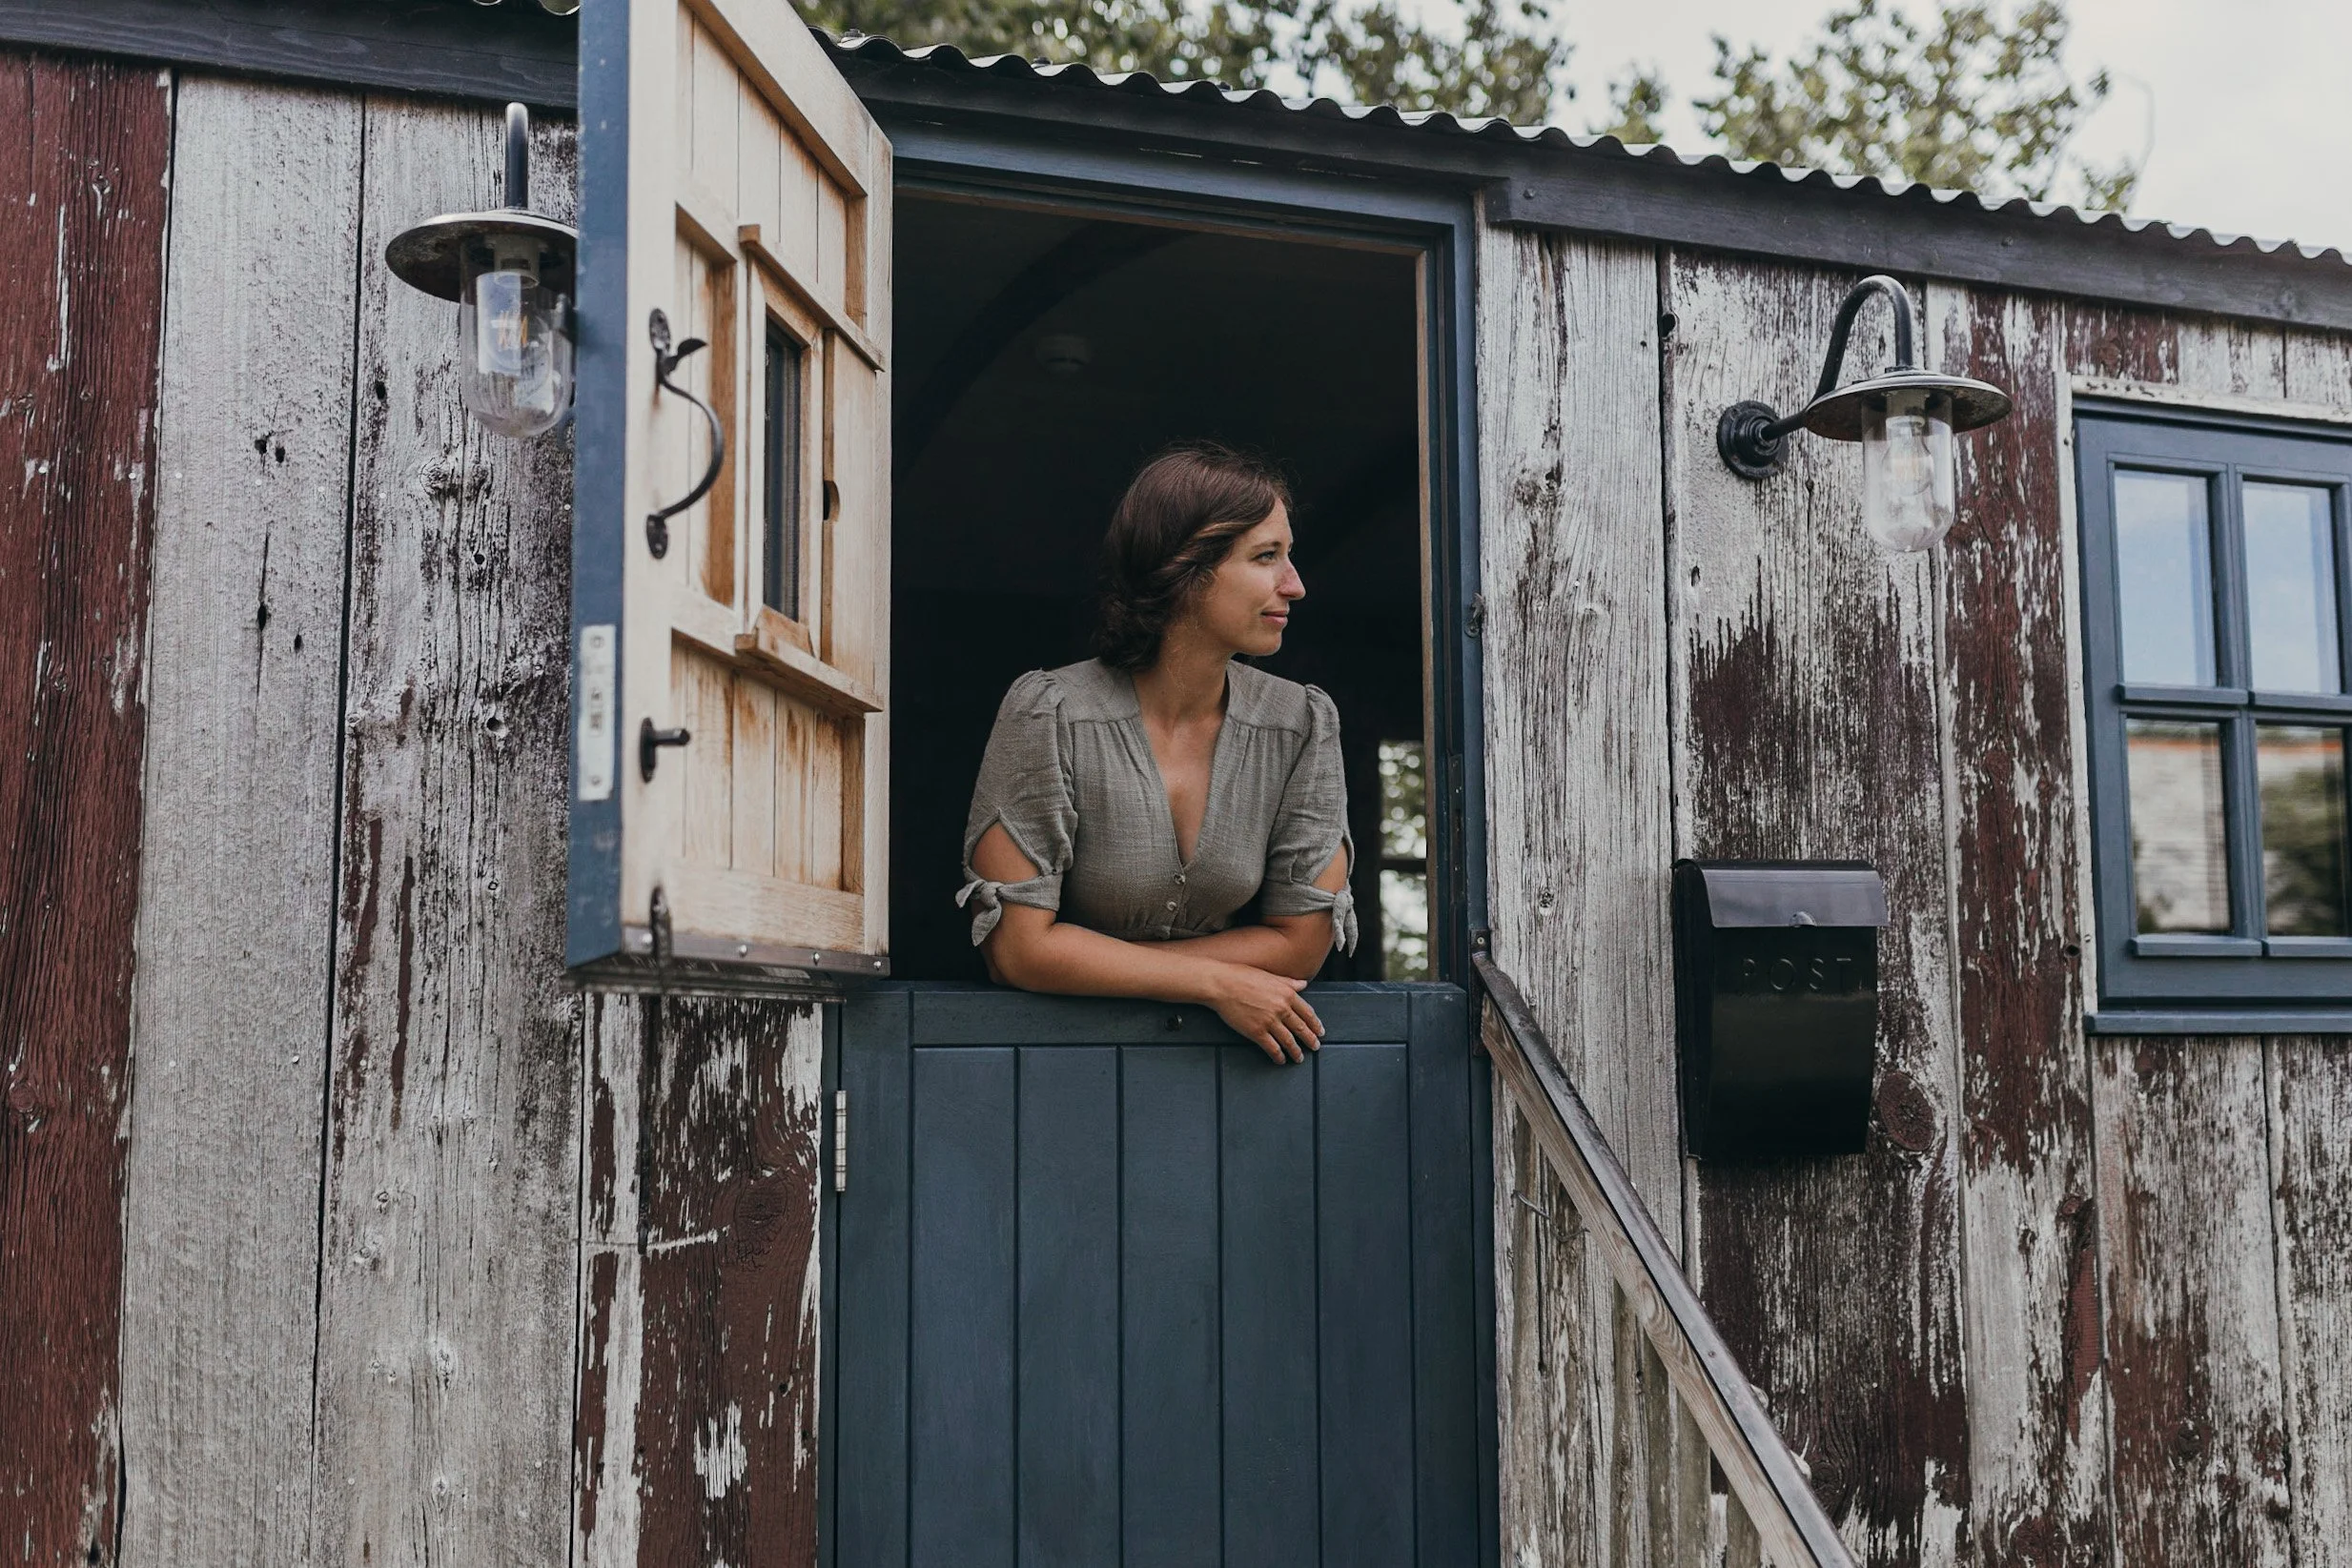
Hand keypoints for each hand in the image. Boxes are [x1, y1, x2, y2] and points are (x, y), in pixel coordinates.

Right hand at [1204, 963, 1323, 1063]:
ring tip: (1300, 1057)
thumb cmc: (1242, 976)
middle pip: (1301, 1029)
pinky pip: (1272, 1048)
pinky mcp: (1256, 1032)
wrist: (1221, 984)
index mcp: (1287, 994)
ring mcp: (1269, 1021)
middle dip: (1310, 1040)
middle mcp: (1281, 1008)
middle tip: (1315, 1047)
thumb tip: (1304, 984)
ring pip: (1289, 1041)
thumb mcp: (1270, 975)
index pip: (1308, 1013)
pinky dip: (1278, 1056)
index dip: (1315, 1024)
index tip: (1320, 1031)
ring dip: (1296, 1051)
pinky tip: (1281, 1060)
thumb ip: (1289, 982)